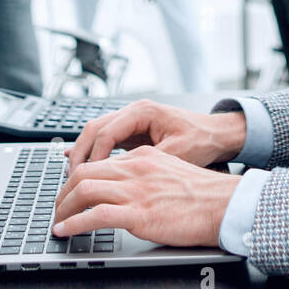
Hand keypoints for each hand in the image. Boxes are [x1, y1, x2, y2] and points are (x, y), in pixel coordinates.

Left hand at [52, 146, 239, 247]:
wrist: (224, 205)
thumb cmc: (204, 196)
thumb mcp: (171, 172)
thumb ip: (147, 176)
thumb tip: (128, 190)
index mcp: (144, 158)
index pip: (99, 162)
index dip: (77, 179)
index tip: (70, 193)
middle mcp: (136, 169)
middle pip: (83, 172)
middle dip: (63, 192)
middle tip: (58, 208)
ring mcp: (136, 191)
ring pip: (83, 190)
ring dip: (62, 208)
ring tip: (57, 222)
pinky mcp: (138, 214)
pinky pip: (95, 215)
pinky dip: (74, 223)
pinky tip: (66, 231)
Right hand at [65, 98, 246, 167]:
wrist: (217, 135)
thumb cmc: (202, 140)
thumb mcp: (177, 154)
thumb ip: (149, 162)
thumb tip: (122, 176)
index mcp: (143, 112)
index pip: (106, 132)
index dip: (94, 155)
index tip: (86, 177)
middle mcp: (134, 112)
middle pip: (94, 128)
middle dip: (80, 152)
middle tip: (71, 176)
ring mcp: (132, 120)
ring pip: (97, 133)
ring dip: (84, 153)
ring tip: (73, 175)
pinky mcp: (134, 131)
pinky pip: (106, 140)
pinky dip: (94, 152)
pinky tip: (80, 164)